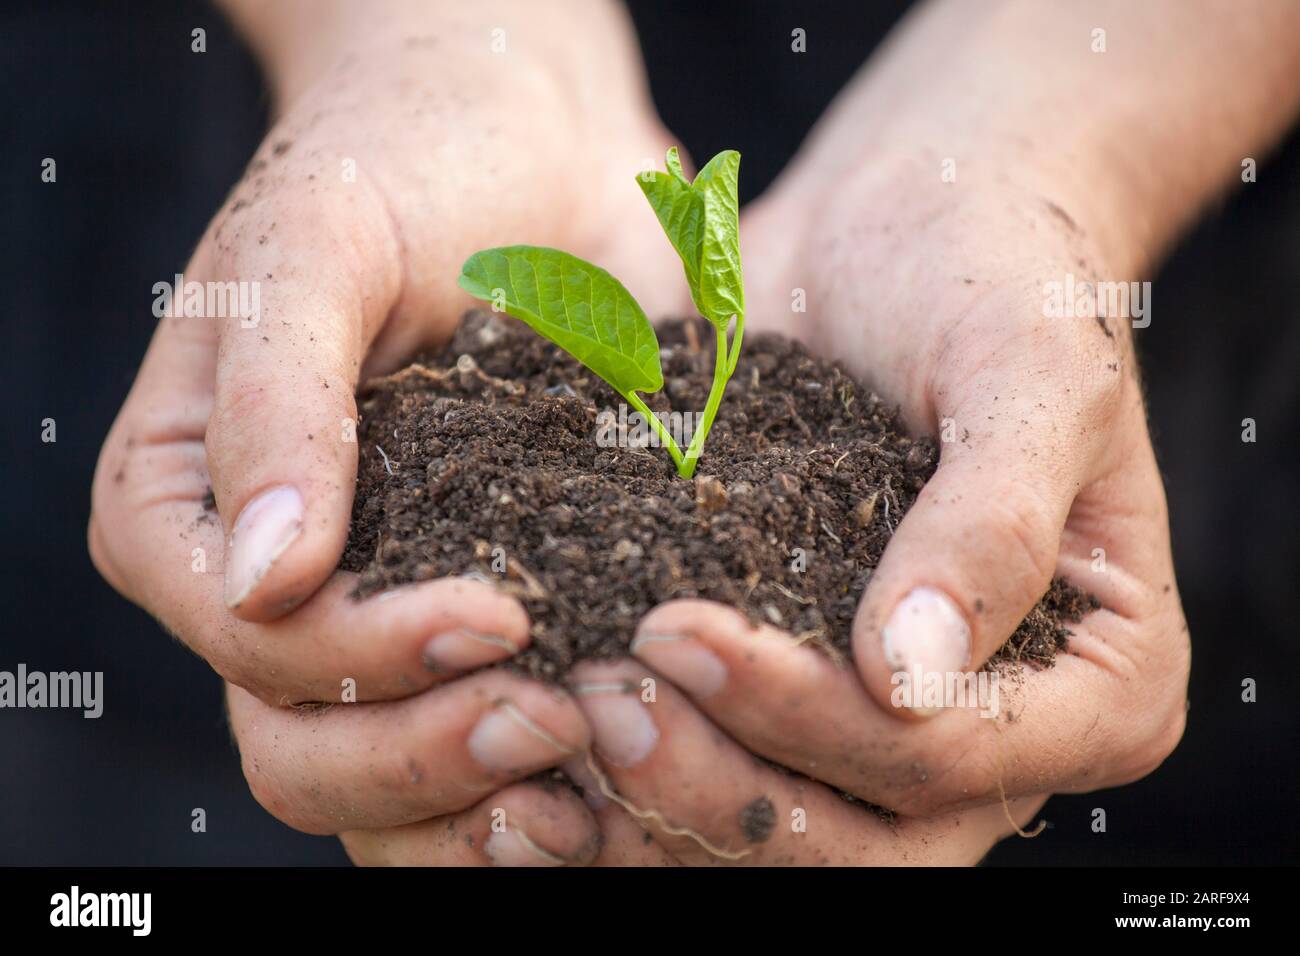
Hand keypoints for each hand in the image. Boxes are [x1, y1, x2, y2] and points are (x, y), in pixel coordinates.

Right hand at [89, 0, 683, 862]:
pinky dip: (552, 781)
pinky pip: (492, 748)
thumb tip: (261, 578)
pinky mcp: (494, 617)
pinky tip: (636, 766)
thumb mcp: (318, 249)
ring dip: (485, 812)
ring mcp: (384, 618)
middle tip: (563, 722)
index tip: (503, 612)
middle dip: (432, 757)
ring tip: (600, 783)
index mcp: (192, 514)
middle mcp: (274, 591)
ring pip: (392, 789)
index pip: (251, 643)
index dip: (365, 657)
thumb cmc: (403, 163)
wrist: (527, 144)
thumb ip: (276, 401)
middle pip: (306, 751)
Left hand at [623, 157, 1188, 831]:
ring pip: (772, 828)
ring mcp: (881, 721)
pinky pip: (714, 761)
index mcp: (1092, 683)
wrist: (906, 224)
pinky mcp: (789, 683)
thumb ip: (994, 523)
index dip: (811, 722)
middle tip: (602, 705)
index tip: (679, 631)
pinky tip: (544, 719)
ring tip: (557, 711)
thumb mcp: (1027, 374)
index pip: (943, 759)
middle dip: (720, 791)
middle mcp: (988, 732)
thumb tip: (911, 679)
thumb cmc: (999, 276)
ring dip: (657, 797)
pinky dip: (629, 768)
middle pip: (854, 839)